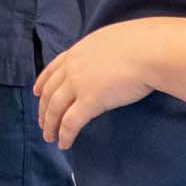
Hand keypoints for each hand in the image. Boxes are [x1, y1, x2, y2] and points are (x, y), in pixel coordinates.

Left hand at [33, 22, 156, 149]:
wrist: (149, 50)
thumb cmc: (142, 43)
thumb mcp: (112, 41)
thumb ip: (102, 53)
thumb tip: (108, 60)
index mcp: (78, 52)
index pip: (52, 69)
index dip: (42, 83)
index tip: (36, 93)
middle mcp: (73, 67)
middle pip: (49, 91)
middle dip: (43, 109)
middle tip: (42, 122)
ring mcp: (79, 84)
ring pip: (55, 109)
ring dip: (50, 125)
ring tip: (48, 137)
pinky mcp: (90, 101)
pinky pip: (70, 122)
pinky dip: (64, 135)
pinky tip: (63, 144)